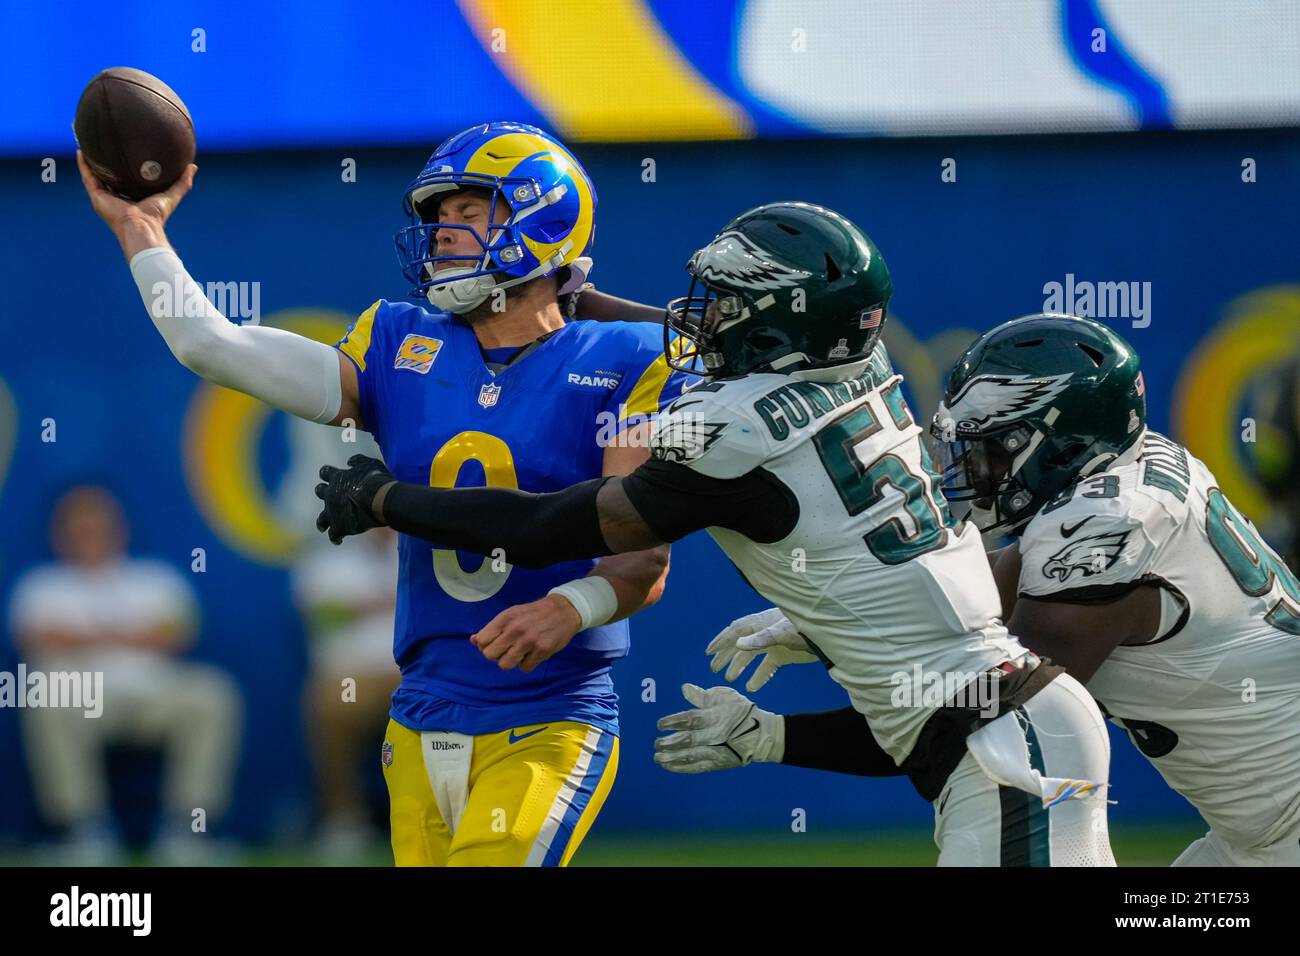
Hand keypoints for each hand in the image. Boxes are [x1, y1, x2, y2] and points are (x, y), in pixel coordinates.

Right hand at [77, 150, 195, 257]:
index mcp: (132, 198)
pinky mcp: (97, 196)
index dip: (125, 167)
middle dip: (106, 163)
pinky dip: (84, 165)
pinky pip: (87, 177)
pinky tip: (81, 151)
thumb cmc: (157, 215)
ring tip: (88, 144)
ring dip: (91, 161)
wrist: (141, 226)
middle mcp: (116, 197)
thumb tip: (193, 166)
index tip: (126, 152)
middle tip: (105, 144)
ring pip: (95, 175)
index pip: (127, 180)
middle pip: (109, 176)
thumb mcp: (171, 194)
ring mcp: (105, 197)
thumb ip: (182, 182)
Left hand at [315, 455, 394, 544]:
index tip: (327, 474)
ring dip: (322, 522)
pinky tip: (337, 541)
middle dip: (323, 492)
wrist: (379, 500)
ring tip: (321, 527)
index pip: (325, 472)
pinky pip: (333, 535)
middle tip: (326, 495)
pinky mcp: (339, 526)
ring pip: (321, 518)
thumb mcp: (371, 463)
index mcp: (337, 477)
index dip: (327, 473)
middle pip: (320, 491)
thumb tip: (349, 460)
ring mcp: (333, 511)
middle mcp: (330, 494)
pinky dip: (335, 538)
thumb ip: (359, 460)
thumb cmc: (377, 480)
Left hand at [471, 594, 582, 671]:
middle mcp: (514, 630)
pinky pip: (524, 668)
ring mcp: (528, 642)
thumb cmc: (533, 613)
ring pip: (505, 665)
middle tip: (507, 649)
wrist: (563, 610)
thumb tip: (473, 640)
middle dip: (496, 655)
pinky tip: (532, 654)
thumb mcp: (511, 614)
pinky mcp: (542, 651)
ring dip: (510, 662)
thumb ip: (493, 628)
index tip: (494, 643)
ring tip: (519, 653)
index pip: (481, 640)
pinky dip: (526, 664)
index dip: (485, 645)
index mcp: (505, 619)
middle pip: (490, 655)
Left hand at [654, 683, 782, 772]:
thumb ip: (703, 695)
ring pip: (692, 756)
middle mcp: (717, 735)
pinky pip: (698, 767)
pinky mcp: (718, 763)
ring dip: (673, 757)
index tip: (660, 724)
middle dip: (672, 742)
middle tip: (656, 743)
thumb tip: (684, 688)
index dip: (675, 721)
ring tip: (658, 757)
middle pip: (690, 740)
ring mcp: (718, 751)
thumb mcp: (725, 697)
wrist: (761, 735)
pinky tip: (668, 766)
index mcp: (717, 716)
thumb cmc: (740, 711)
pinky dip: (682, 768)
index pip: (692, 719)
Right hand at [706, 608, 817, 692]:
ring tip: (730, 678)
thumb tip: (738, 644)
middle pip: (740, 644)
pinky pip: (767, 667)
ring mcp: (774, 644)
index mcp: (761, 623)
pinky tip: (752, 687)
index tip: (709, 652)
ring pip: (752, 656)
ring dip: (740, 666)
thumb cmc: (805, 628)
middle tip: (714, 668)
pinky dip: (759, 676)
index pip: (736, 631)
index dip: (721, 641)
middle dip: (726, 655)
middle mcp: (764, 632)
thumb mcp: (782, 632)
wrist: (829, 636)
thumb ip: (761, 639)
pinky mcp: (784, 655)